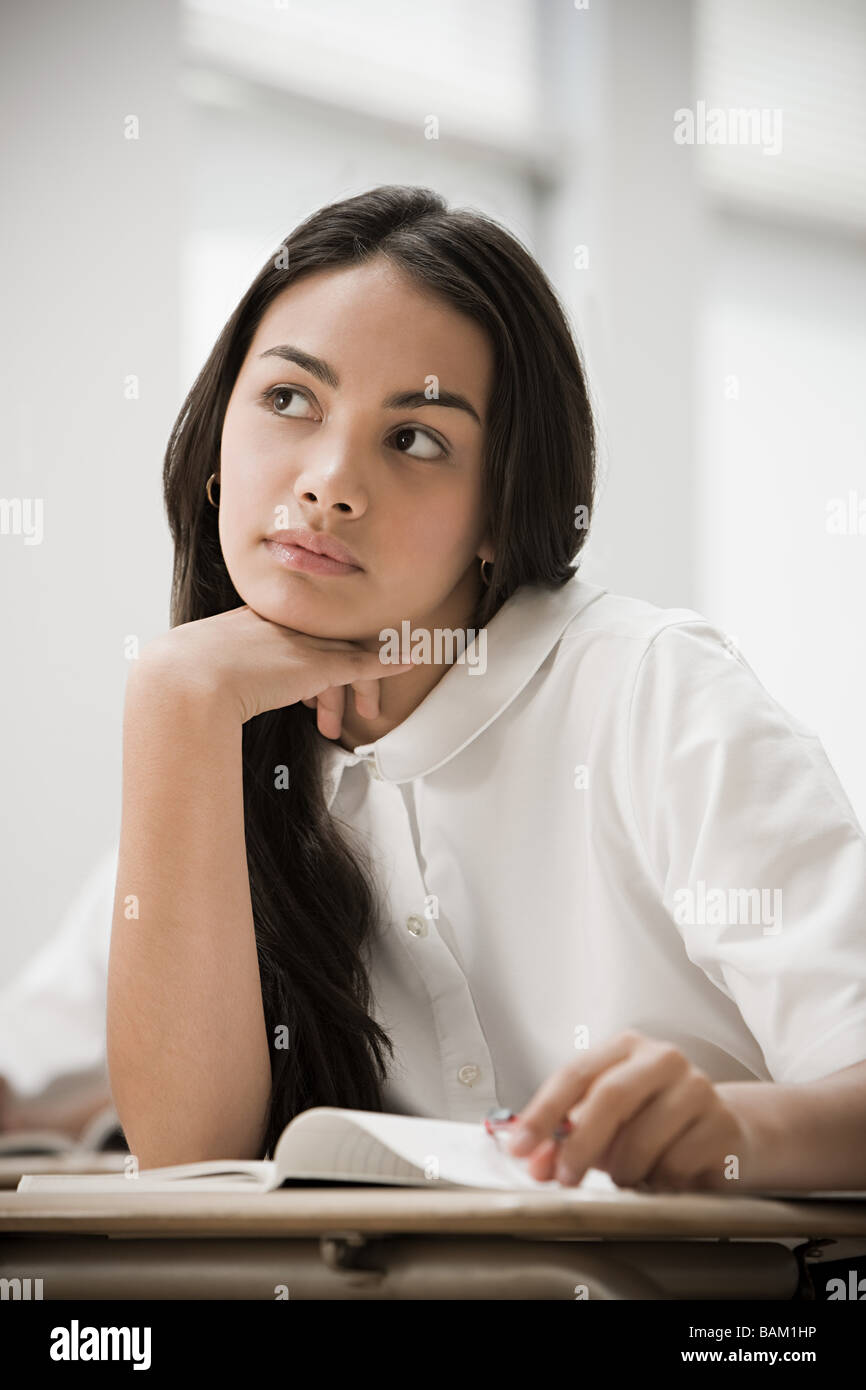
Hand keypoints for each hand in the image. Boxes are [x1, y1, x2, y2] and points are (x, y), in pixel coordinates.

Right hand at [134, 603, 413, 727]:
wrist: (185, 681)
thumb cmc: (178, 681)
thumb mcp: (194, 664)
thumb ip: (207, 667)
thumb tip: (193, 683)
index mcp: (252, 615)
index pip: (298, 622)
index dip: (314, 639)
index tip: (320, 657)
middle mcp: (283, 620)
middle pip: (329, 629)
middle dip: (350, 648)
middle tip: (366, 669)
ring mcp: (301, 640)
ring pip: (349, 645)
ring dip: (373, 663)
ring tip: (382, 688)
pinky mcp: (317, 665)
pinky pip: (363, 662)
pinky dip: (387, 661)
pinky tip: (410, 658)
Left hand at [507, 1030, 756, 1191]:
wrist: (727, 1133)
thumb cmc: (655, 1123)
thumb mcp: (606, 1127)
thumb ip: (566, 1141)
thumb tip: (535, 1162)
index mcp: (626, 1047)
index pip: (574, 1074)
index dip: (543, 1113)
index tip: (520, 1146)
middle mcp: (663, 1058)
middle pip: (610, 1098)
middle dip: (579, 1145)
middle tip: (564, 1177)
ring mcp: (697, 1088)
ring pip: (642, 1141)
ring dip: (625, 1173)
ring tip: (630, 1176)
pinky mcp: (723, 1125)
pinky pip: (674, 1167)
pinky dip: (659, 1183)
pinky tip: (665, 1177)